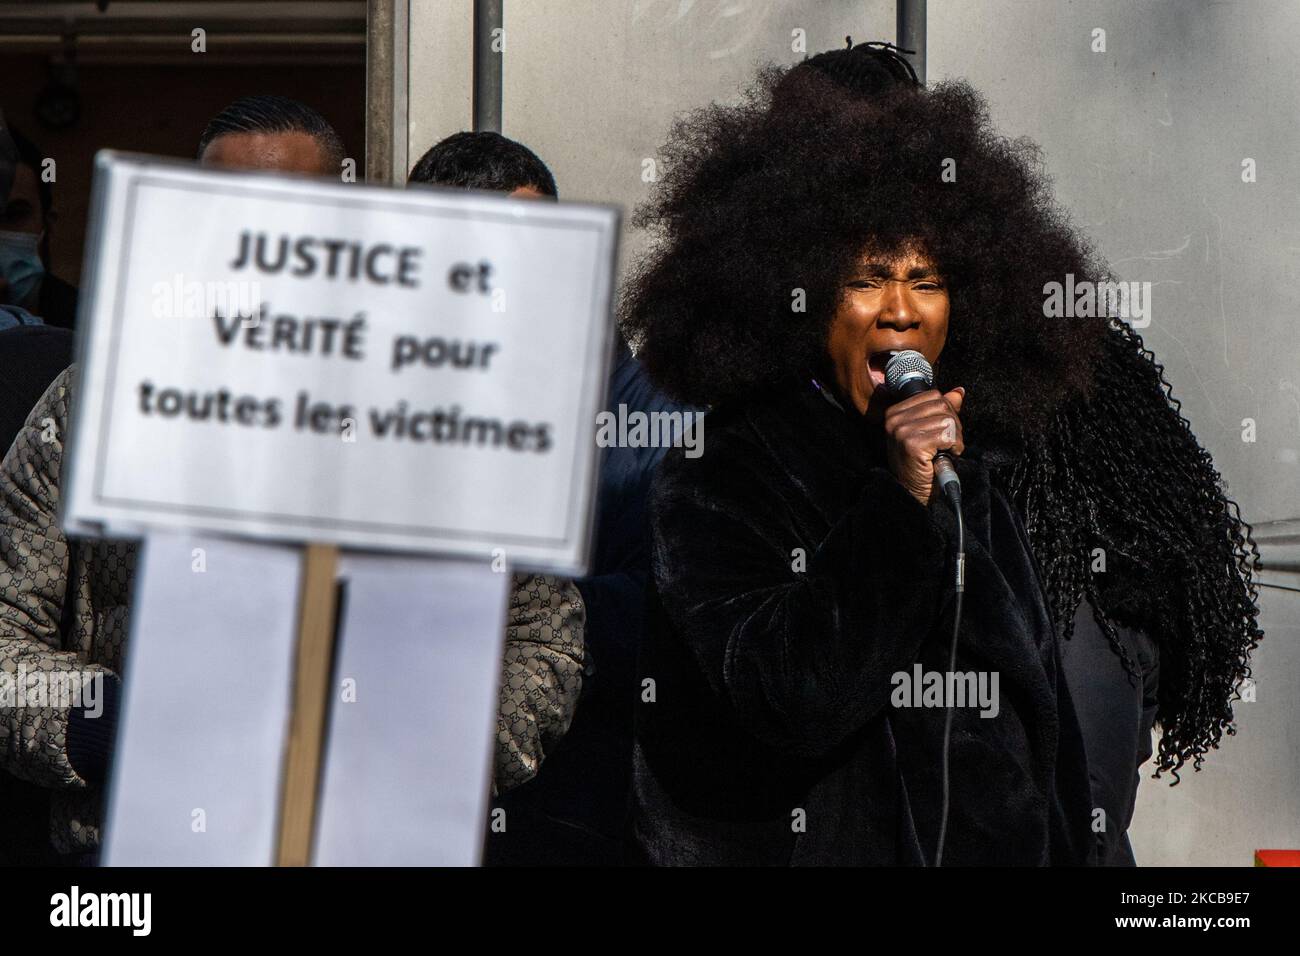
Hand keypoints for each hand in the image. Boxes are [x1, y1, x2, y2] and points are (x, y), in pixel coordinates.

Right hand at [883, 386, 964, 505]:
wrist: (911, 490)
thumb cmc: (919, 462)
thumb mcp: (927, 430)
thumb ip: (941, 410)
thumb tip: (958, 392)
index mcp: (895, 411)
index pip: (934, 395)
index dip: (947, 412)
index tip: (944, 430)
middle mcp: (895, 419)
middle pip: (942, 405)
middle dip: (953, 425)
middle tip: (948, 443)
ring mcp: (902, 431)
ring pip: (947, 420)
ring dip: (955, 438)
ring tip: (946, 450)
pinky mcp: (913, 444)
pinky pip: (948, 436)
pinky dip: (954, 447)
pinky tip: (946, 455)